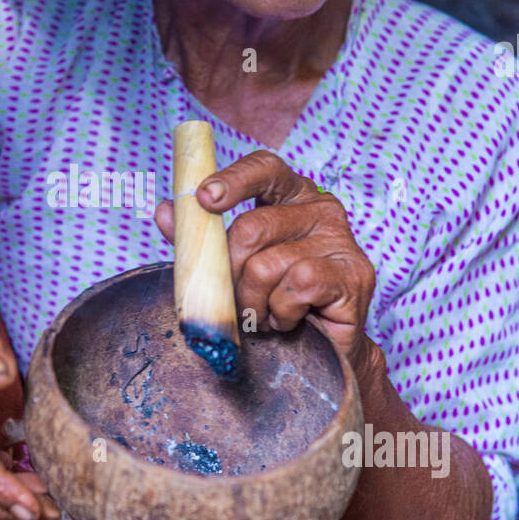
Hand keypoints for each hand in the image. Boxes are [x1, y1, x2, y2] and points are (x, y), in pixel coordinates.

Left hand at [155, 149, 377, 378]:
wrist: (325, 351)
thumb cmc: (277, 303)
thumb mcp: (235, 267)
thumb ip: (204, 239)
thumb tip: (165, 211)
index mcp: (292, 197)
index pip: (265, 168)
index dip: (233, 179)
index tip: (203, 198)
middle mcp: (321, 209)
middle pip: (251, 228)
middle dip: (229, 274)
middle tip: (234, 301)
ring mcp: (340, 240)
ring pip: (267, 266)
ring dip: (254, 303)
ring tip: (266, 315)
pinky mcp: (353, 274)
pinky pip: (295, 287)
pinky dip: (282, 313)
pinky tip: (292, 319)